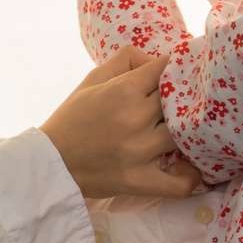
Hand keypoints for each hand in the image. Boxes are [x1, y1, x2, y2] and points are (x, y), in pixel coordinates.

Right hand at [41, 46, 203, 198]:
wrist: (51, 162)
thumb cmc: (73, 117)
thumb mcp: (93, 78)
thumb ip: (126, 59)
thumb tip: (158, 58)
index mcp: (124, 90)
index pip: (167, 69)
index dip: (175, 69)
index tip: (177, 74)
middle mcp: (136, 118)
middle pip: (180, 101)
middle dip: (183, 98)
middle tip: (184, 102)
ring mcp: (141, 152)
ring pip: (185, 136)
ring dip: (188, 133)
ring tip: (186, 131)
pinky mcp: (141, 181)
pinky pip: (180, 183)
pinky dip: (190, 177)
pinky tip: (189, 167)